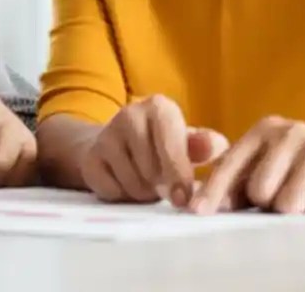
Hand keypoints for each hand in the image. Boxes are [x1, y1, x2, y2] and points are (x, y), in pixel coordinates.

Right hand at [80, 95, 228, 206]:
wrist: (116, 146)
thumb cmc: (161, 146)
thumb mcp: (187, 143)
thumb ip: (204, 146)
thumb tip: (214, 145)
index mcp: (159, 107)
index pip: (171, 142)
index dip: (178, 172)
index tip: (183, 197)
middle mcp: (129, 114)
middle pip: (151, 168)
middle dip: (161, 186)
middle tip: (166, 189)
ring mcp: (106, 135)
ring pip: (132, 183)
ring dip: (143, 193)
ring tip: (146, 183)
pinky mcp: (90, 158)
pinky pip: (112, 191)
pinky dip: (122, 195)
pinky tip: (125, 184)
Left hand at [190, 116, 304, 214]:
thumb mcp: (269, 169)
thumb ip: (237, 185)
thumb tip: (204, 205)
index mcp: (264, 130)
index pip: (230, 164)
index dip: (213, 191)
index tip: (197, 212)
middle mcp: (290, 131)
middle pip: (259, 190)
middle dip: (268, 204)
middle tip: (286, 194)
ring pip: (288, 205)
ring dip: (297, 211)